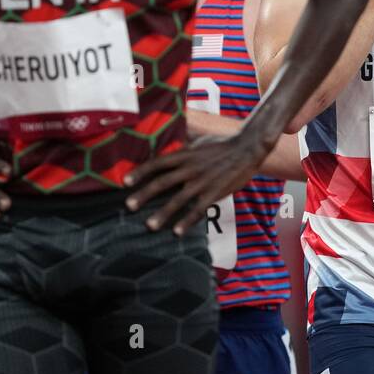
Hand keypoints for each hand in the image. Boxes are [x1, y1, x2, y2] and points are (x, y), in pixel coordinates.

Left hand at [124, 129, 268, 235]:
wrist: (248, 148)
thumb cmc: (222, 144)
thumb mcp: (199, 141)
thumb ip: (182, 148)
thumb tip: (165, 148)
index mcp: (185, 154)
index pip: (157, 163)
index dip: (140, 172)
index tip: (125, 182)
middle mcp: (191, 168)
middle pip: (162, 182)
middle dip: (144, 195)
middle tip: (128, 206)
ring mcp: (203, 181)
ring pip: (178, 199)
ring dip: (163, 213)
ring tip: (149, 225)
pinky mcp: (215, 193)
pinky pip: (198, 210)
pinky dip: (187, 221)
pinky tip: (177, 232)